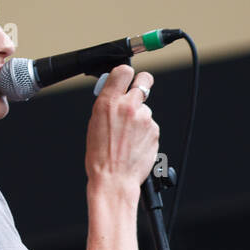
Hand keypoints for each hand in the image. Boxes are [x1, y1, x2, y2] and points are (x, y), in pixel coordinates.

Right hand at [85, 64, 159, 191]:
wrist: (113, 179)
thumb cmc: (100, 157)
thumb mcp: (95, 124)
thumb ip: (107, 105)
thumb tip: (115, 95)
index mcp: (108, 102)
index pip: (124, 70)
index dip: (126, 74)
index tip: (126, 78)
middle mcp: (128, 106)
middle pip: (144, 80)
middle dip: (143, 83)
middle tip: (139, 90)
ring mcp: (144, 118)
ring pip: (145, 109)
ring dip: (140, 118)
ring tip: (128, 136)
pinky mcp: (154, 130)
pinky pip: (150, 125)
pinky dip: (145, 132)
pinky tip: (135, 144)